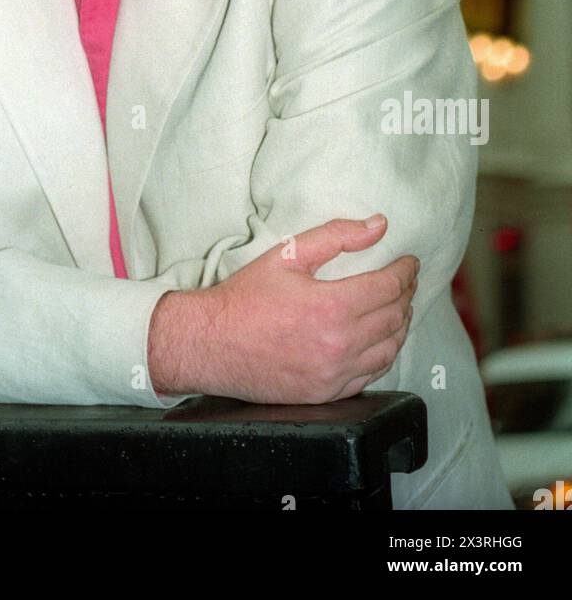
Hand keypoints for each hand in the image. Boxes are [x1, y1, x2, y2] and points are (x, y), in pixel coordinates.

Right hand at [151, 215, 417, 403]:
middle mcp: (340, 345)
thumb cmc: (245, 297)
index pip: (388, 287)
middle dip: (405, 294)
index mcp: (331, 307)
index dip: (405, 272)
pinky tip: (380, 340)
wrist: (211, 344)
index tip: (409, 262)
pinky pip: (371, 374)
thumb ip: (336, 236)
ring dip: (400, 325)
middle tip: (405, 280)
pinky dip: (383, 354)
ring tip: (398, 307)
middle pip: (394, 317)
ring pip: (389, 349)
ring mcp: (335, 375)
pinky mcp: (327, 394)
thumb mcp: (286, 255)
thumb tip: (378, 225)